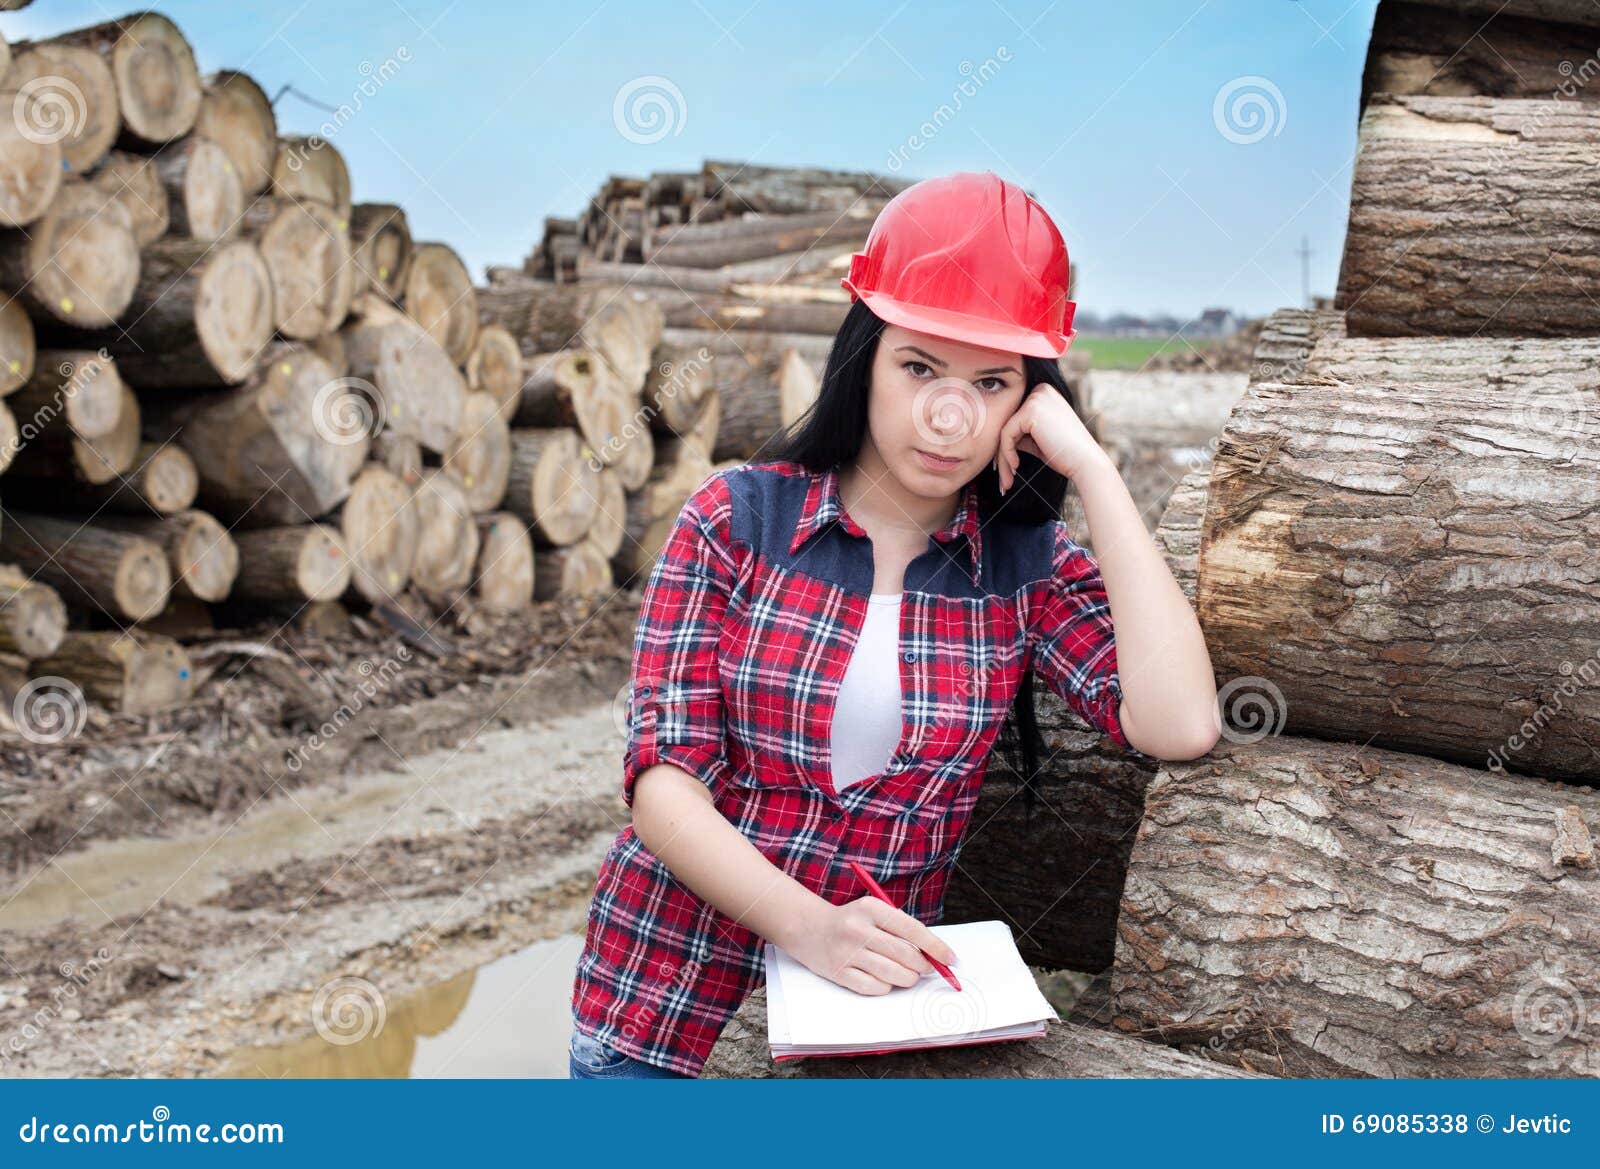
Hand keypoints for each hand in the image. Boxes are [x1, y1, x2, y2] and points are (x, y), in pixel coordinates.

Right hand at [785, 896, 957, 994]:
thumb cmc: (851, 920)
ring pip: (894, 974)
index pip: (913, 930)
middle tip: (927, 968)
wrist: (808, 927)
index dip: (937, 947)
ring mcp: (847, 952)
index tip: (952, 959)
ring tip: (907, 974)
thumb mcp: (874, 912)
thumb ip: (901, 929)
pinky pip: (875, 987)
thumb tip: (935, 954)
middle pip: (906, 955)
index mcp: (871, 908)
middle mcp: (858, 929)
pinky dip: (886, 986)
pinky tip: (884, 977)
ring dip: (908, 978)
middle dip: (924, 966)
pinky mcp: (838, 972)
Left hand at [994, 384, 1108, 491]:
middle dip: (1002, 452)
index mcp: (1044, 394)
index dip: (1008, 444)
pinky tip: (1016, 466)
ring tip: (1007, 480)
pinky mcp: (1031, 410)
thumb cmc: (1065, 454)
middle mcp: (1040, 390)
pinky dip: (1007, 453)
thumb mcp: (1039, 438)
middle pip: (1008, 422)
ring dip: (1003, 457)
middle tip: (1003, 478)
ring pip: (1004, 429)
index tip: (1007, 467)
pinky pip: (1006, 434)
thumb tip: (996, 438)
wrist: (1085, 462)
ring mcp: (1036, 398)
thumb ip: (1021, 433)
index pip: (1015, 418)